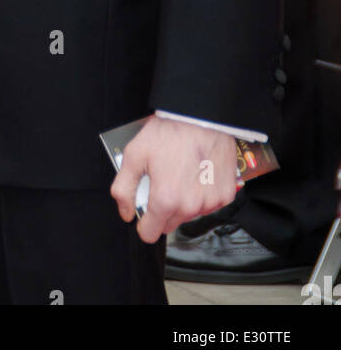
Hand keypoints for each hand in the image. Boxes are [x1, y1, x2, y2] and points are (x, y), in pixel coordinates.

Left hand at [111, 116, 237, 243]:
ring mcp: (210, 202)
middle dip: (162, 208)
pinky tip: (196, 174)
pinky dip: (201, 195)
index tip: (144, 208)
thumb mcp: (134, 155)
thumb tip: (125, 213)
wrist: (200, 116)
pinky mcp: (225, 195)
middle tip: (162, 181)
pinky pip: (207, 205)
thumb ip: (124, 189)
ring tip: (180, 173)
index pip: (149, 233)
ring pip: (188, 215)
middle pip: (169, 224)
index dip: (143, 222)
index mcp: (166, 200)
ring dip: (182, 202)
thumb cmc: (168, 132)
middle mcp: (190, 207)